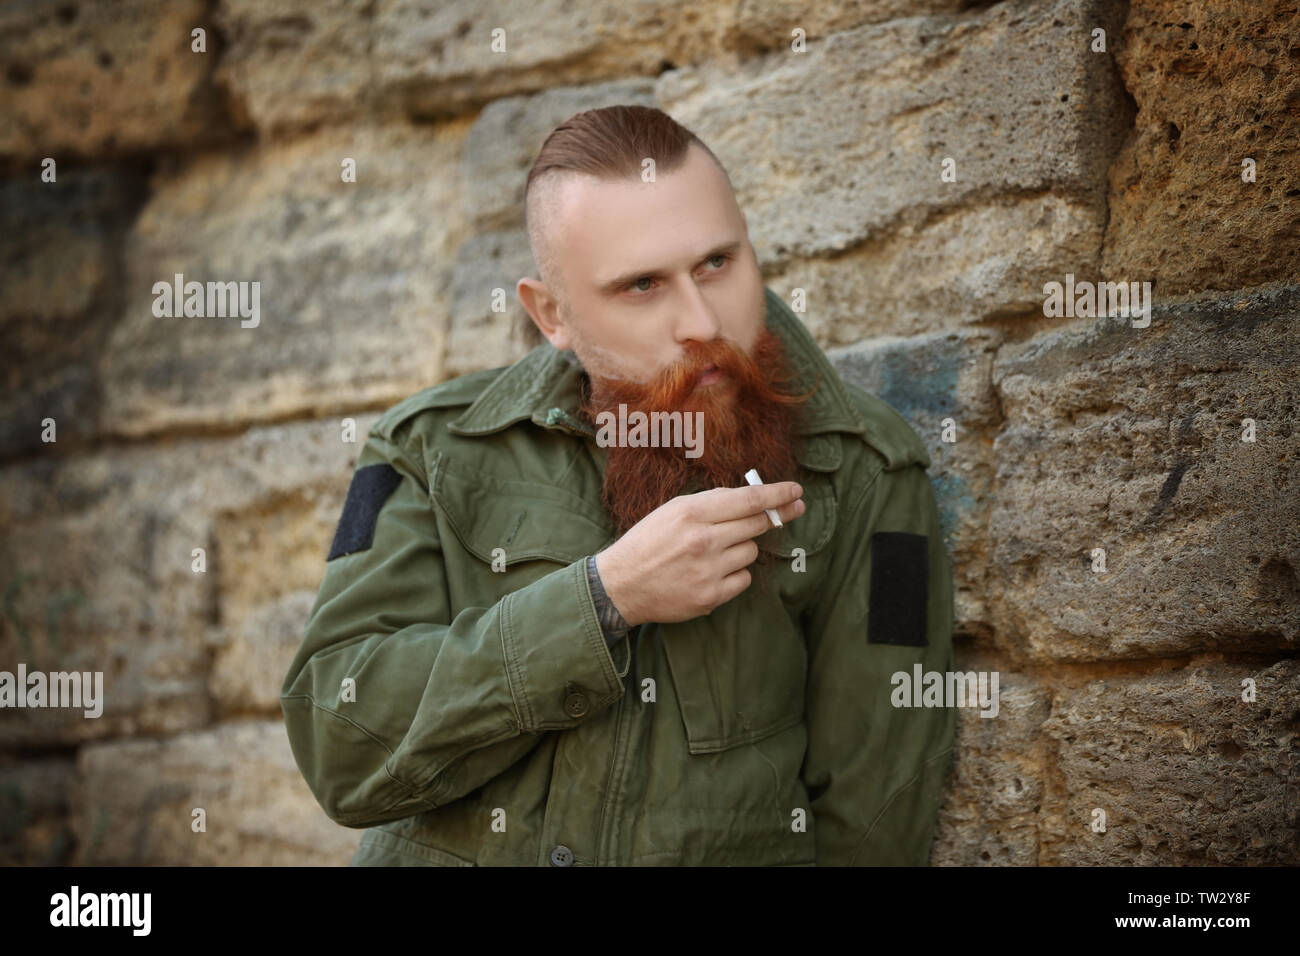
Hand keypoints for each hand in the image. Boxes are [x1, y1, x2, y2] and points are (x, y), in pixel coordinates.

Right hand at [595, 481, 805, 626]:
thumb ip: (711, 502)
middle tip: (793, 509)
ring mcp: (708, 570)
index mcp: (691, 513)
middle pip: (757, 524)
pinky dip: (735, 573)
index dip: (777, 494)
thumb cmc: (648, 542)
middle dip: (778, 515)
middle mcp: (703, 540)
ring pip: (751, 552)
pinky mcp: (710, 596)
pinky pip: (743, 579)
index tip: (796, 491)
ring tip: (718, 551)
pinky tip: (714, 571)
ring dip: (743, 547)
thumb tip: (750, 496)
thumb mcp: (672, 510)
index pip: (748, 500)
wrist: (621, 584)